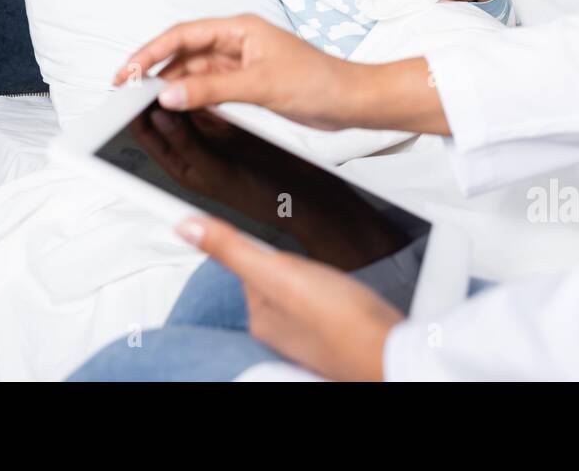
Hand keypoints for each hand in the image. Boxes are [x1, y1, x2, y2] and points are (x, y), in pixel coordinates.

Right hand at [110, 13, 451, 134]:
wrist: (352, 101)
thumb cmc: (320, 82)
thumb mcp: (260, 86)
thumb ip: (212, 89)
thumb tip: (171, 93)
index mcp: (240, 29)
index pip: (183, 34)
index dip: (151, 52)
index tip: (128, 71)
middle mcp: (237, 42)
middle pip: (184, 52)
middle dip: (154, 69)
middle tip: (126, 90)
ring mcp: (242, 63)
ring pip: (194, 71)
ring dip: (171, 85)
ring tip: (144, 102)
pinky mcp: (248, 84)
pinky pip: (209, 87)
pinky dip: (191, 97)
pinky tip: (177, 108)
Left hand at [176, 214, 405, 380]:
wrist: (392, 351)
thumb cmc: (341, 320)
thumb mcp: (277, 272)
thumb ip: (232, 249)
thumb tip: (186, 226)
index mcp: (259, 316)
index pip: (248, 264)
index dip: (268, 249)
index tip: (284, 252)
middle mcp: (279, 330)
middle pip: (278, 274)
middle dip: (297, 262)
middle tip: (317, 271)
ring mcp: (308, 334)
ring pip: (303, 287)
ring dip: (317, 276)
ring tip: (334, 286)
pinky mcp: (335, 333)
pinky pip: (326, 302)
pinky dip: (335, 292)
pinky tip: (348, 297)